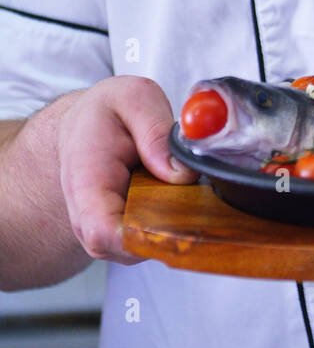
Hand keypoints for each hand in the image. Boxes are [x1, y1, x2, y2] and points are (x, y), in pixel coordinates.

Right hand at [55, 76, 198, 265]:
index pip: (103, 233)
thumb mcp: (132, 99)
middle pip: (133, 248)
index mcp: (87, 184)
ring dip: (173, 223)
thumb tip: (182, 172)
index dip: (142, 235)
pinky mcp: (124, 235)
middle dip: (171, 227)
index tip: (179, 216)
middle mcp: (89, 219)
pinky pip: (152, 240)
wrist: (83, 126)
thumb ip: (156, 132)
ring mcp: (106, 233)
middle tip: (196, 195)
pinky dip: (172, 222)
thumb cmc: (105, 114)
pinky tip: (174, 195)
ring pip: (148, 247)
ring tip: (179, 185)